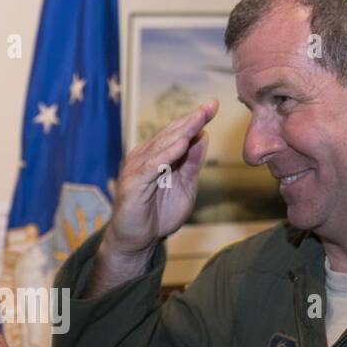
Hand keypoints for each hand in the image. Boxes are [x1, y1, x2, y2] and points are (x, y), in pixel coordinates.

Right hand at [105, 98, 218, 258]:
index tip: (214, 105)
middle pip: (171, 134)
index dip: (195, 119)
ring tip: (198, 119)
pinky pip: (151, 167)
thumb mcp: (184, 187)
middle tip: (209, 106)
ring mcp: (137, 169)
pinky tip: (180, 145)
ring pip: (161, 147)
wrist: (136, 241)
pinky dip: (165, 155)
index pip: (178, 133)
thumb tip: (203, 137)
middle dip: (191, 120)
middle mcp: (145, 157)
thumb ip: (191, 163)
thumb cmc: (158, 214)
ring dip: (180, 132)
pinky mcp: (132, 184)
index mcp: (157, 156)